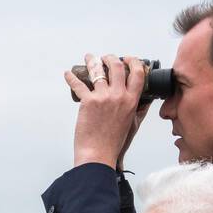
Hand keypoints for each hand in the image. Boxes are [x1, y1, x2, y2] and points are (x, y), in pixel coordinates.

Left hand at [65, 53, 146, 168]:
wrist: (98, 154)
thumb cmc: (114, 143)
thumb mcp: (133, 125)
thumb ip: (139, 110)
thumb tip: (145, 101)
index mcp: (132, 101)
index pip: (137, 73)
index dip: (133, 62)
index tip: (128, 59)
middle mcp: (119, 96)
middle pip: (116, 66)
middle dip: (110, 57)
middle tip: (105, 58)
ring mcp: (103, 97)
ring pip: (97, 70)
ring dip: (91, 61)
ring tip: (89, 58)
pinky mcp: (87, 101)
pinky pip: (78, 84)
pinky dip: (71, 77)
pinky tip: (68, 74)